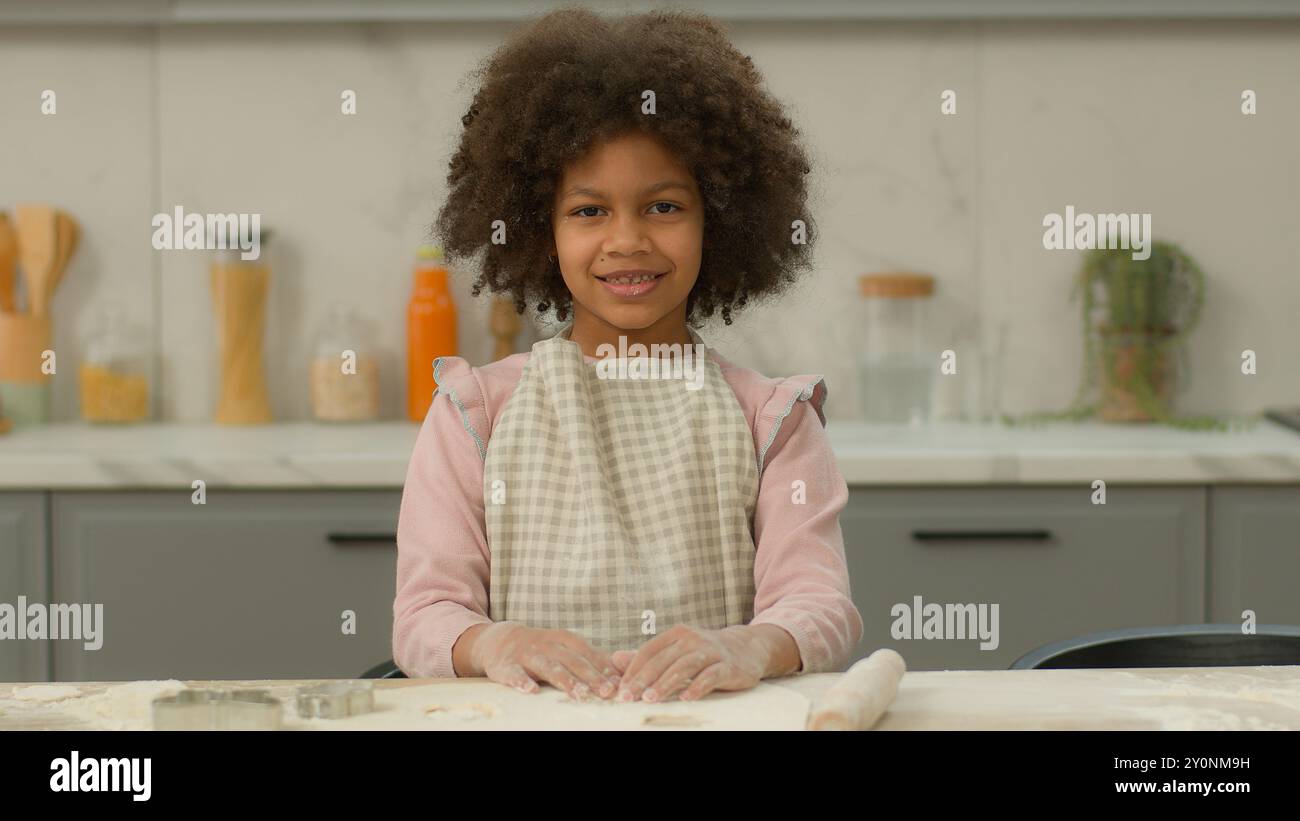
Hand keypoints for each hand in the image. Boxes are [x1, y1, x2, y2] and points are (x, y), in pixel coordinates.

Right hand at [467, 622, 620, 699]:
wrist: (499, 640)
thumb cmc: (542, 648)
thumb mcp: (565, 647)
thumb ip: (591, 659)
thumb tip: (622, 673)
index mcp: (564, 639)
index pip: (588, 652)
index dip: (603, 667)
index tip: (619, 682)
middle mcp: (547, 645)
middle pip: (572, 661)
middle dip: (590, 676)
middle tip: (606, 691)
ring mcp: (527, 655)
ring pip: (548, 667)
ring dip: (564, 680)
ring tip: (578, 693)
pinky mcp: (506, 666)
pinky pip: (515, 675)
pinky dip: (523, 682)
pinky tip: (532, 691)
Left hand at [610, 624, 769, 702]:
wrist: (746, 647)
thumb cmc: (704, 652)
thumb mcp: (676, 650)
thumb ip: (647, 656)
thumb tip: (615, 660)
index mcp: (677, 634)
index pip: (649, 651)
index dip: (633, 670)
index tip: (621, 689)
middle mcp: (692, 639)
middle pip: (663, 660)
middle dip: (643, 680)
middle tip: (628, 698)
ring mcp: (711, 651)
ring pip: (683, 667)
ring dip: (665, 684)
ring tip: (650, 699)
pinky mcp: (727, 666)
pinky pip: (710, 677)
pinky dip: (697, 687)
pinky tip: (685, 699)